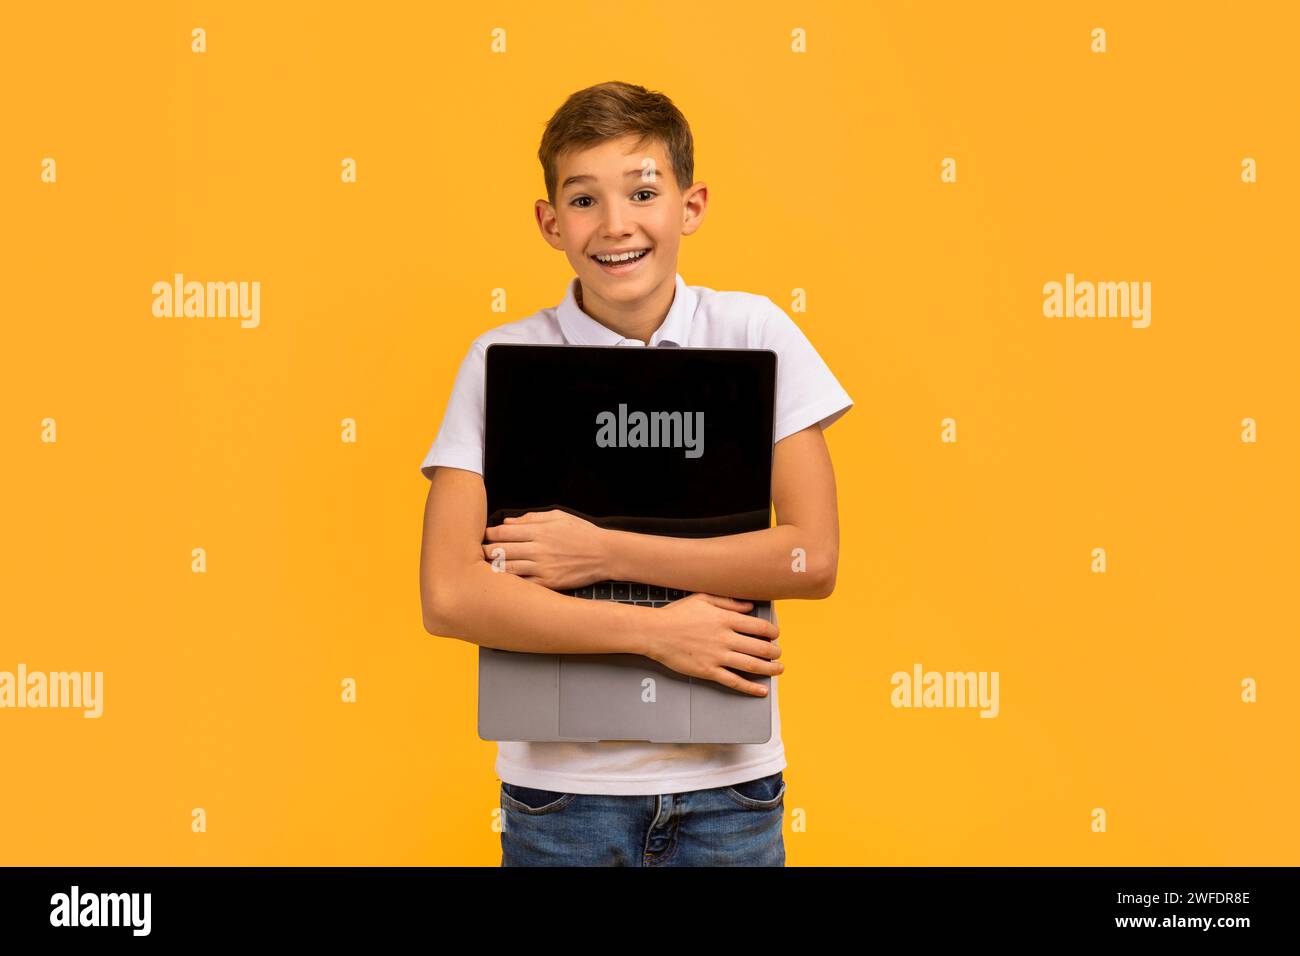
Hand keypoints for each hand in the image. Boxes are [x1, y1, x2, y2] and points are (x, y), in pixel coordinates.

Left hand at [482, 509, 609, 590]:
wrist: (605, 553)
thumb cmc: (582, 532)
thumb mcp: (557, 517)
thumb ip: (530, 519)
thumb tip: (507, 522)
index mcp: (539, 530)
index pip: (504, 532)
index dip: (489, 534)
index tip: (484, 536)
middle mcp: (539, 549)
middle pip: (501, 550)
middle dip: (487, 551)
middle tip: (481, 553)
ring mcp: (543, 567)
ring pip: (508, 569)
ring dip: (494, 568)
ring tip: (488, 567)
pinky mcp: (549, 583)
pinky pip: (523, 584)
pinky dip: (511, 583)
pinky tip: (504, 582)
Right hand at [643, 593, 781, 696]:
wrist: (655, 632)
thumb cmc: (677, 614)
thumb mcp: (703, 599)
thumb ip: (729, 602)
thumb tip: (749, 606)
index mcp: (725, 619)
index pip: (759, 627)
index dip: (772, 632)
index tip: (775, 635)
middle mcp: (725, 638)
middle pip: (760, 647)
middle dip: (774, 652)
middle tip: (779, 653)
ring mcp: (717, 656)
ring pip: (752, 665)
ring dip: (770, 669)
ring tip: (779, 669)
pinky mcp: (708, 671)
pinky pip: (734, 682)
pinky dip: (751, 688)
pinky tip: (761, 690)